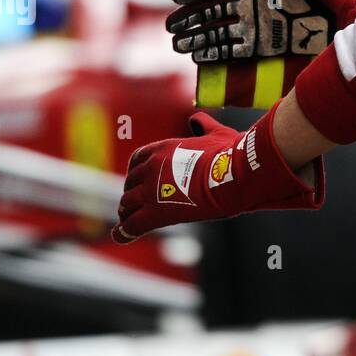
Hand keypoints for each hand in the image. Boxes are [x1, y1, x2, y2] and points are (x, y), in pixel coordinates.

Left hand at [112, 104, 323, 242]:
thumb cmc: (231, 155)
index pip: (138, 159)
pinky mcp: (157, 213)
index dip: (135, 172)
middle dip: (130, 193)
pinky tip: (120, 237)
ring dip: (126, 212)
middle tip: (131, 204)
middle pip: (130, 182)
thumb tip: (197, 119)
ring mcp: (151, 191)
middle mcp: (152, 168)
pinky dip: (124, 232)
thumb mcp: (216, 133)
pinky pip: (133, 225)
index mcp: (164, 149)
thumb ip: (204, 125)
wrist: (234, 176)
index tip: (137, 180)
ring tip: (126, 221)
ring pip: (128, 203)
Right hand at [165, 0, 355, 63]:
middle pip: (214, 11)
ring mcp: (258, 28)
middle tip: (170, 26)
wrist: (353, 27)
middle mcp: (255, 7)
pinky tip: (199, 58)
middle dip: (190, 18)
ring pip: (219, 32)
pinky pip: (235, 51)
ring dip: (197, 38)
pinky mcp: (266, 49)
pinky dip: (216, 54)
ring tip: (177, 45)